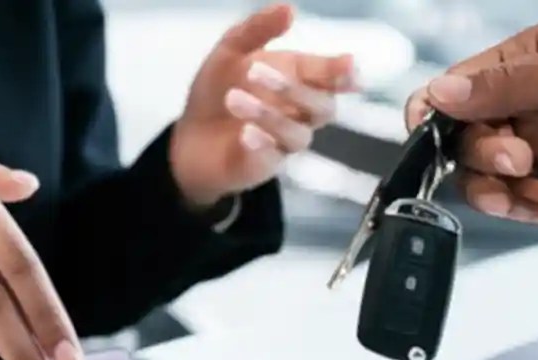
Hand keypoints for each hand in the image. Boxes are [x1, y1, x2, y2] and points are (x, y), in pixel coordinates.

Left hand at [169, 4, 356, 206]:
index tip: (348, 65)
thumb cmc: (218, 91)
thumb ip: (258, 30)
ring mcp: (285, 141)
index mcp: (299, 80)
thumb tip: (289, 8)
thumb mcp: (230, 51)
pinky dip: (262, 145)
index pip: (332, 77)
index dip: (343, 73)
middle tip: (254, 70)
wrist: (189, 135)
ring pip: (299, 134)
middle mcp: (301, 113)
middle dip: (294, 89)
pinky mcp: (266, 165)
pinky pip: (274, 158)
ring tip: (233, 99)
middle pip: (323, 107)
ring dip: (268, 114)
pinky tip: (245, 134)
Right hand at [405, 23, 537, 226]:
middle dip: (485, 154)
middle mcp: (535, 109)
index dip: (436, 109)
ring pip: (493, 185)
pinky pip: (533, 211)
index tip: (425, 129)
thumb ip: (510, 84)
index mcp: (533, 63)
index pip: (462, 88)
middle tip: (519, 157)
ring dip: (511, 192)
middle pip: (469, 142)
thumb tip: (442, 91)